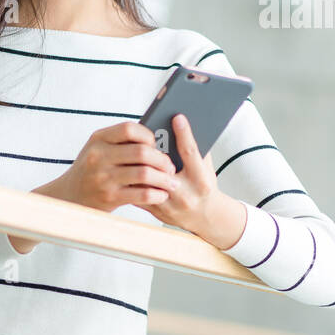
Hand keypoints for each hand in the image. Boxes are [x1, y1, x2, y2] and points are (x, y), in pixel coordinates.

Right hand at [42, 120, 176, 216]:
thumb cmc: (91, 169)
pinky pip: (141, 194)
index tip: (155, 145)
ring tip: (171, 182)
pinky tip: (162, 194)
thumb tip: (159, 140)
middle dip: (162, 160)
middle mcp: (98, 156)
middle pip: (142, 152)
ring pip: (144, 174)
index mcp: (98, 139)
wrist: (68, 196)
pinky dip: (157, 194)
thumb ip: (122, 142)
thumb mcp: (98, 149)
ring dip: (164, 179)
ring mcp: (103, 177)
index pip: (129, 129)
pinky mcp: (109, 197)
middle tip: (171, 167)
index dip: (148, 136)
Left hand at [141, 114, 227, 237]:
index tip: (177, 117)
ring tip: (131, 146)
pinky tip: (127, 166)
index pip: (191, 153)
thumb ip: (197, 151)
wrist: (205, 217)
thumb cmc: (205, 186)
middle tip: (144, 132)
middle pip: (164, 168)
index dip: (184, 134)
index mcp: (202, 180)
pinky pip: (139, 193)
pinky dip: (132, 179)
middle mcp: (186, 194)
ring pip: (148, 181)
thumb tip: (184, 126)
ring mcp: (171, 205)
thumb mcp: (207, 168)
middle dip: (153, 149)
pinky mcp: (158, 211)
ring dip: (139, 164)